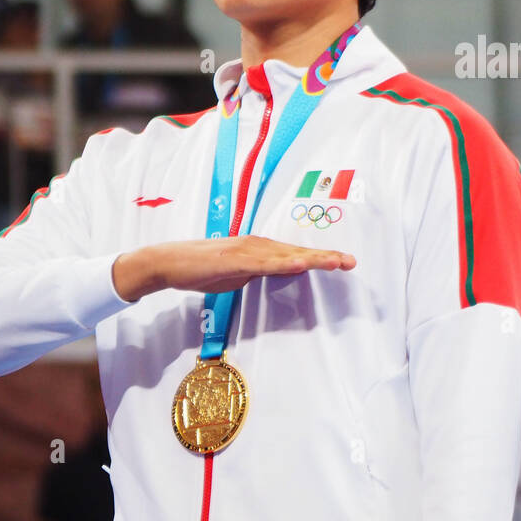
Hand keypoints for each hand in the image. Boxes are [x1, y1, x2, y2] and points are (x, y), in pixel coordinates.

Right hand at [112, 237, 356, 302]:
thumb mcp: (238, 275)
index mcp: (261, 250)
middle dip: (327, 257)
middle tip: (352, 261)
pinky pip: (263, 263)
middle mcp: (258, 245)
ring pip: (287, 255)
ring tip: (336, 262)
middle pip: (298, 252)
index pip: (297, 255)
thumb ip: (259, 273)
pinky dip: (283, 263)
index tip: (345, 262)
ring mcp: (247, 250)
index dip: (322, 258)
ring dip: (313, 258)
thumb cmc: (202, 269)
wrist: (168, 263)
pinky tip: (300, 264)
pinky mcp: (233, 259)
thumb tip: (277, 275)